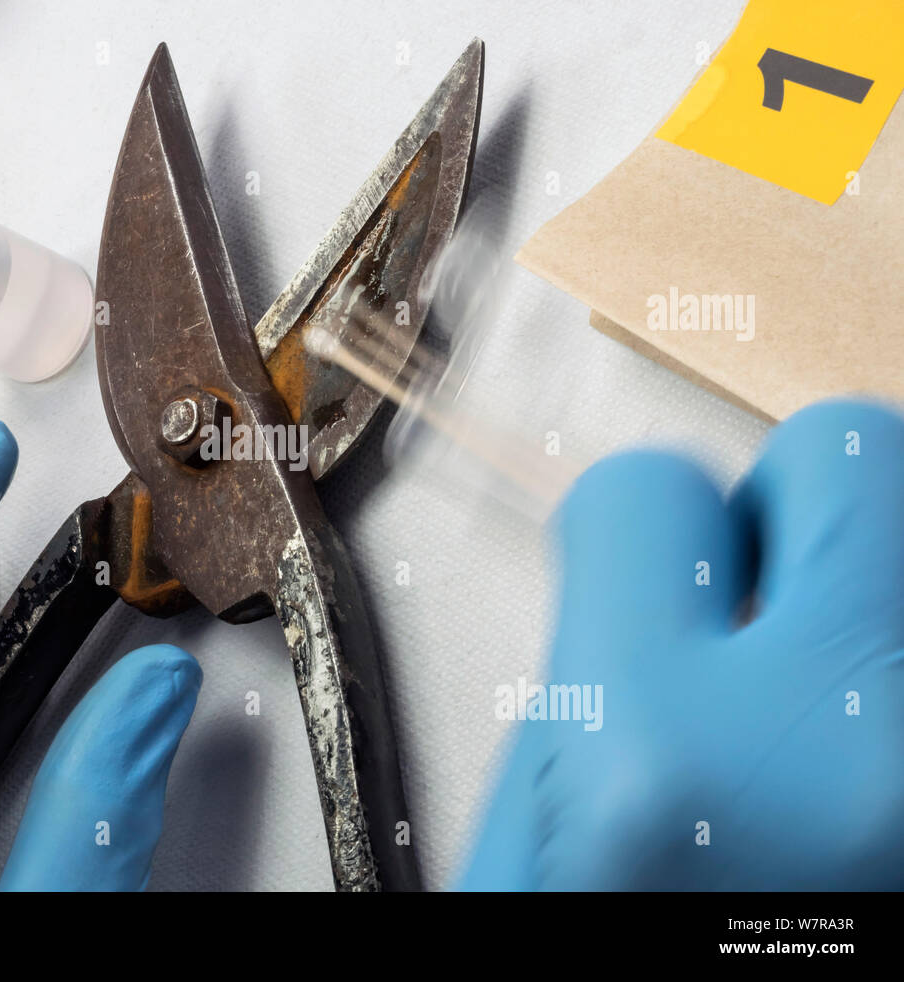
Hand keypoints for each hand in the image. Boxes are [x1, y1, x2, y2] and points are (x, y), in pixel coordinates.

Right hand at [461, 399, 903, 889]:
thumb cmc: (601, 955)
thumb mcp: (530, 817)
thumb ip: (592, 660)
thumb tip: (648, 552)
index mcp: (660, 752)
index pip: (653, 487)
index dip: (620, 515)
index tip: (624, 548)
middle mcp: (841, 760)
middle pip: (851, 453)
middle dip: (779, 495)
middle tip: (742, 570)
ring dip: (848, 583)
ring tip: (798, 665)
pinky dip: (876, 664)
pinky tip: (825, 727)